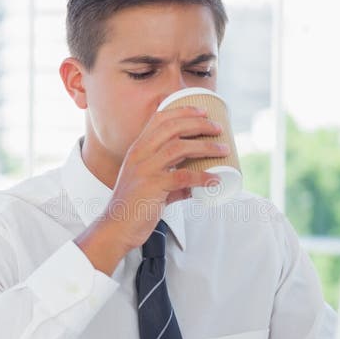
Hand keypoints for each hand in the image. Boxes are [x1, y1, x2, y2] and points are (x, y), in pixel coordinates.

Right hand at [109, 105, 229, 247]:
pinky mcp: (152, 187)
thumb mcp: (150, 185)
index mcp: (138, 149)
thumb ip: (173, 182)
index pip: (159, 119)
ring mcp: (145, 169)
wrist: (116, 227)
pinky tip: (215, 179)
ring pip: (179, 148)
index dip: (182, 111)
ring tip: (223, 150)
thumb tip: (195, 186)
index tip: (202, 111)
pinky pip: (182, 177)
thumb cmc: (133, 205)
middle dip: (198, 124)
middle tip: (217, 128)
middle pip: (172, 128)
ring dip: (205, 147)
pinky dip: (202, 177)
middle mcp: (140, 154)